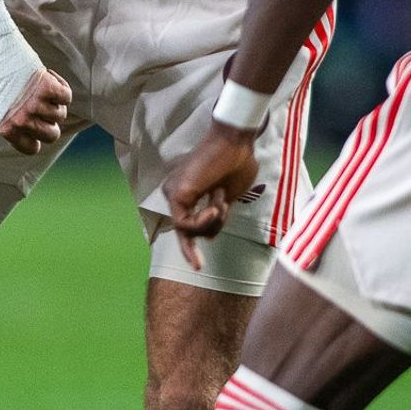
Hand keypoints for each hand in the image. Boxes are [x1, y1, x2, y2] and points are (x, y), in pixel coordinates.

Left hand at [0, 67, 71, 154]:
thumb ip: (4, 121)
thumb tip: (17, 127)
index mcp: (7, 128)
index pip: (32, 149)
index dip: (36, 138)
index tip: (34, 127)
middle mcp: (23, 120)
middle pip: (52, 135)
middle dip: (50, 123)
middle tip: (43, 108)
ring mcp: (36, 104)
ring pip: (60, 114)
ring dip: (55, 102)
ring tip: (41, 88)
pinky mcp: (48, 88)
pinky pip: (66, 96)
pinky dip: (61, 87)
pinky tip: (49, 77)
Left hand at [158, 125, 263, 272]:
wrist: (237, 142)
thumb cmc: (238, 163)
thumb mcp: (229, 198)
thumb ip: (218, 216)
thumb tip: (211, 237)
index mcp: (188, 192)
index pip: (185, 226)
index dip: (190, 247)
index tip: (198, 267)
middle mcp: (176, 193)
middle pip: (186, 231)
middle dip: (208, 228)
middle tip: (221, 207)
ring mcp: (172, 192)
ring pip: (186, 230)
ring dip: (211, 222)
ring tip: (221, 200)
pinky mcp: (174, 193)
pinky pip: (184, 224)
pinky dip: (202, 221)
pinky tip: (214, 206)